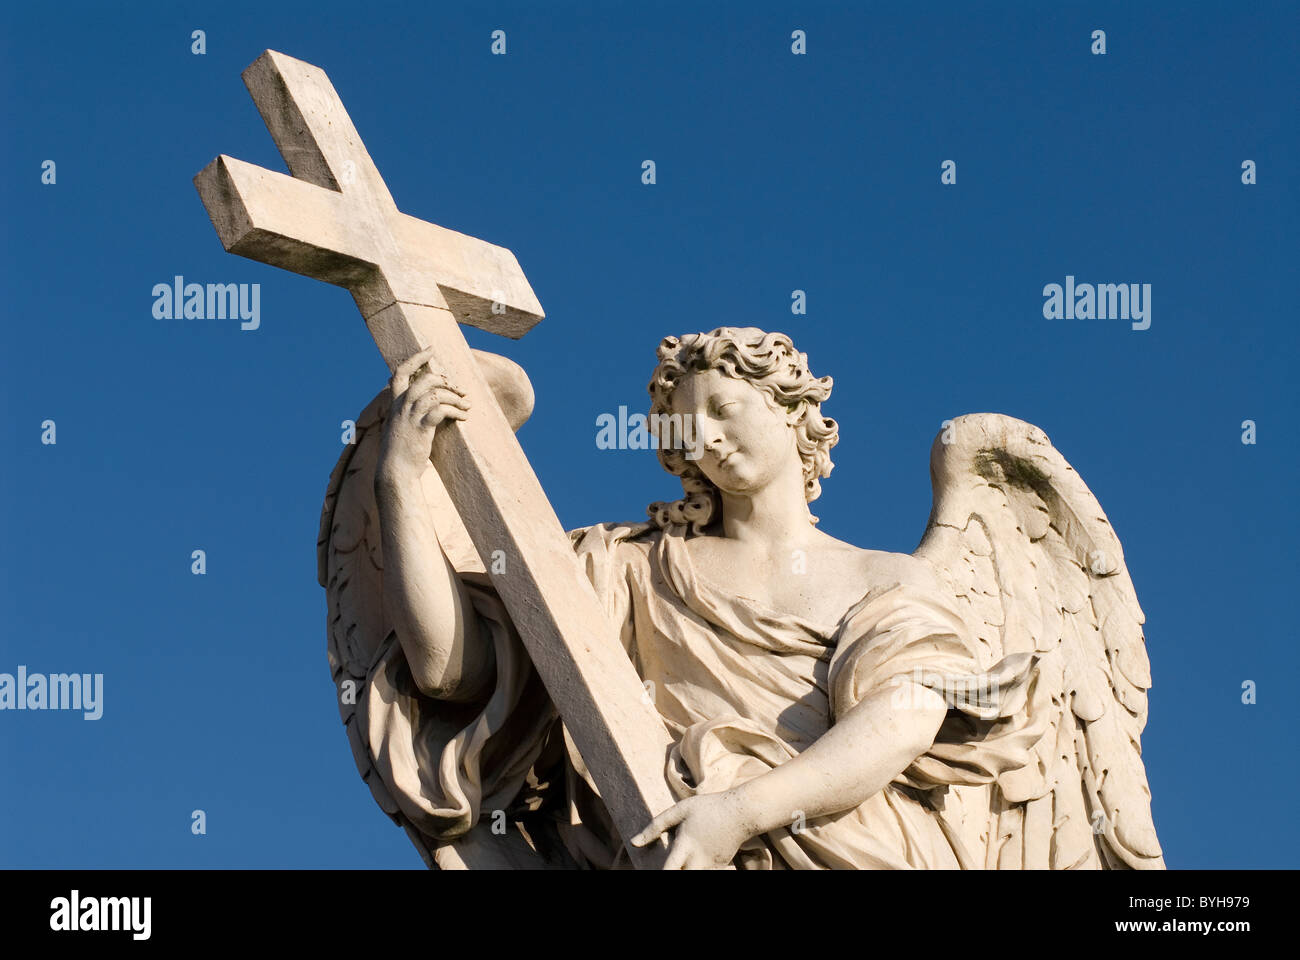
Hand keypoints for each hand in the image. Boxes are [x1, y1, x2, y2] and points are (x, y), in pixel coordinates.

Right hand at [376, 346, 470, 480]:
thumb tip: (426, 405)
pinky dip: (456, 411)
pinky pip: (441, 410)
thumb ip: (408, 413)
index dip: (416, 358)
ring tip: (467, 405)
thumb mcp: (400, 427)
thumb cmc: (400, 452)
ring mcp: (410, 416)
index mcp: (394, 404)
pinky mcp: (421, 428)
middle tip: (460, 389)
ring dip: (455, 397)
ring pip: (436, 393)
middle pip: (425, 379)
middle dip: (446, 380)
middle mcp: (401, 406)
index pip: (400, 372)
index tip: (431, 349)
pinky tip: (464, 417)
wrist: (395, 472)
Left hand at [630, 791, 752, 868]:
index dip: (661, 873)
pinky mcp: (720, 866)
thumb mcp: (680, 810)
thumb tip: (634, 842)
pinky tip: (694, 857)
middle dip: (675, 873)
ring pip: (693, 874)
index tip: (648, 872)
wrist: (742, 812)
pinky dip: (696, 867)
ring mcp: (711, 865)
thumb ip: (656, 826)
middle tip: (670, 867)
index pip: (669, 869)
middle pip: (683, 875)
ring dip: (684, 868)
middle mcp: (698, 860)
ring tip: (681, 859)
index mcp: (686, 845)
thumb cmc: (708, 807)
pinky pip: (704, 871)